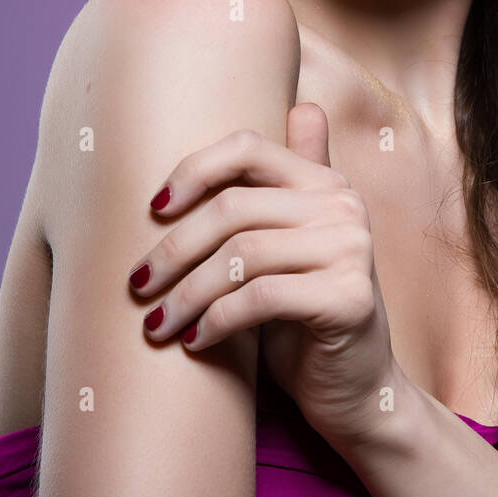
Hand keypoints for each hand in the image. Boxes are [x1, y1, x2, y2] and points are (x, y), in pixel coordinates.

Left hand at [127, 103, 398, 445]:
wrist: (358, 389)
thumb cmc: (306, 316)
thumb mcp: (289, 247)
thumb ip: (285, 188)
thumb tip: (302, 107)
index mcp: (326, 182)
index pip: (248, 148)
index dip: (195, 170)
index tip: (153, 208)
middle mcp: (345, 206)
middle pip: (234, 207)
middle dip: (175, 248)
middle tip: (139, 284)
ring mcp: (352, 250)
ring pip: (241, 255)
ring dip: (186, 294)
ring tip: (157, 324)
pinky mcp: (349, 297)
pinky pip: (260, 298)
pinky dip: (216, 321)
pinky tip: (194, 342)